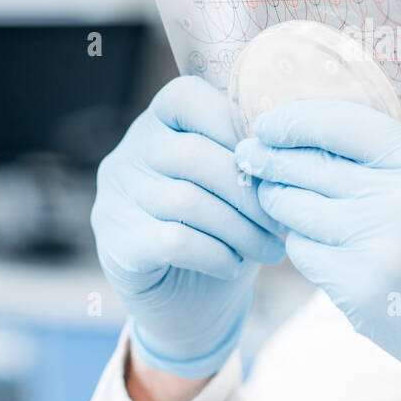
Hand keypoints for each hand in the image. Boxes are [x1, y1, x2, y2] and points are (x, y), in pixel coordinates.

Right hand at [92, 76, 284, 378]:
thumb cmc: (225, 229)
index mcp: (157, 124)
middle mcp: (128, 154)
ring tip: (270, 248)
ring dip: (240, 229)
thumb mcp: (235, 183)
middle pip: (192, 155)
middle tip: (280, 221)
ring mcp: (115, 199)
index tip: (270, 163)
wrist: (190, 303)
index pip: (186, 98)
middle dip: (247, 191)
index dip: (233, 125)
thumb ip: (247, 156)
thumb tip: (285, 149)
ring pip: (187, 201)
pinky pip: (174, 241)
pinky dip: (216, 254)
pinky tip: (234, 265)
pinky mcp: (116, 244)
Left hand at [233, 101, 400, 400]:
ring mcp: (376, 249)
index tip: (269, 122)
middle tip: (251, 158)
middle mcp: (400, 202)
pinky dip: (301, 243)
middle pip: (307, 166)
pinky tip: (311, 239)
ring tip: (276, 198)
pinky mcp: (359, 292)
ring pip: (295, 210)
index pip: (341, 124)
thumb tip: (326, 135)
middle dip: (270, 160)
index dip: (294, 119)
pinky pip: (305, 254)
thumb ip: (399, 159)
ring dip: (278, 202)